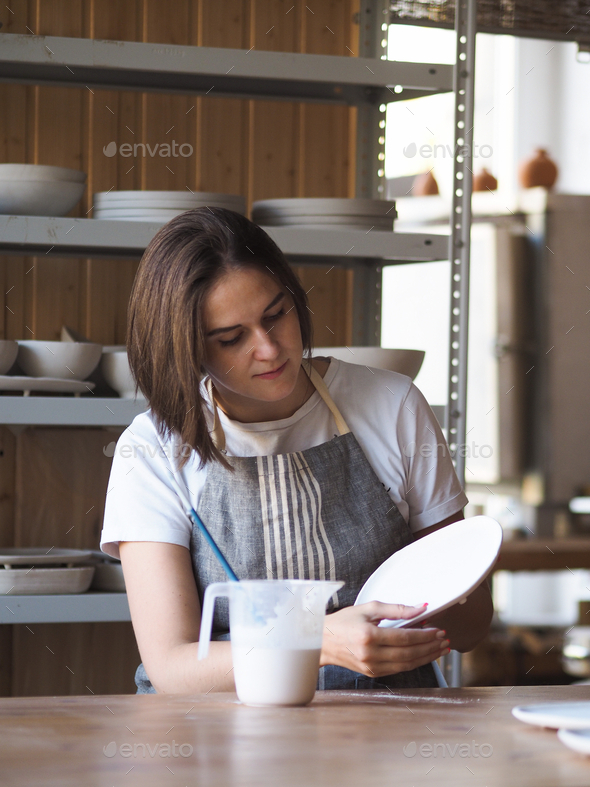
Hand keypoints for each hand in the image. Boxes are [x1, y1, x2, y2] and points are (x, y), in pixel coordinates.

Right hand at [320, 602, 449, 677]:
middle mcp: (370, 654)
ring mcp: (371, 666)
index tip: (438, 630)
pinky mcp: (372, 673)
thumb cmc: (344, 621)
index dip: (425, 635)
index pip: (405, 638)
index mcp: (369, 636)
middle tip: (444, 640)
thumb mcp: (369, 608)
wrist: (322, 640)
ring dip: (426, 657)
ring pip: (406, 665)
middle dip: (430, 647)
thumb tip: (421, 608)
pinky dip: (413, 663)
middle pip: (409, 653)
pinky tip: (423, 655)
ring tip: (440, 650)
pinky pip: (398, 669)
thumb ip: (396, 609)